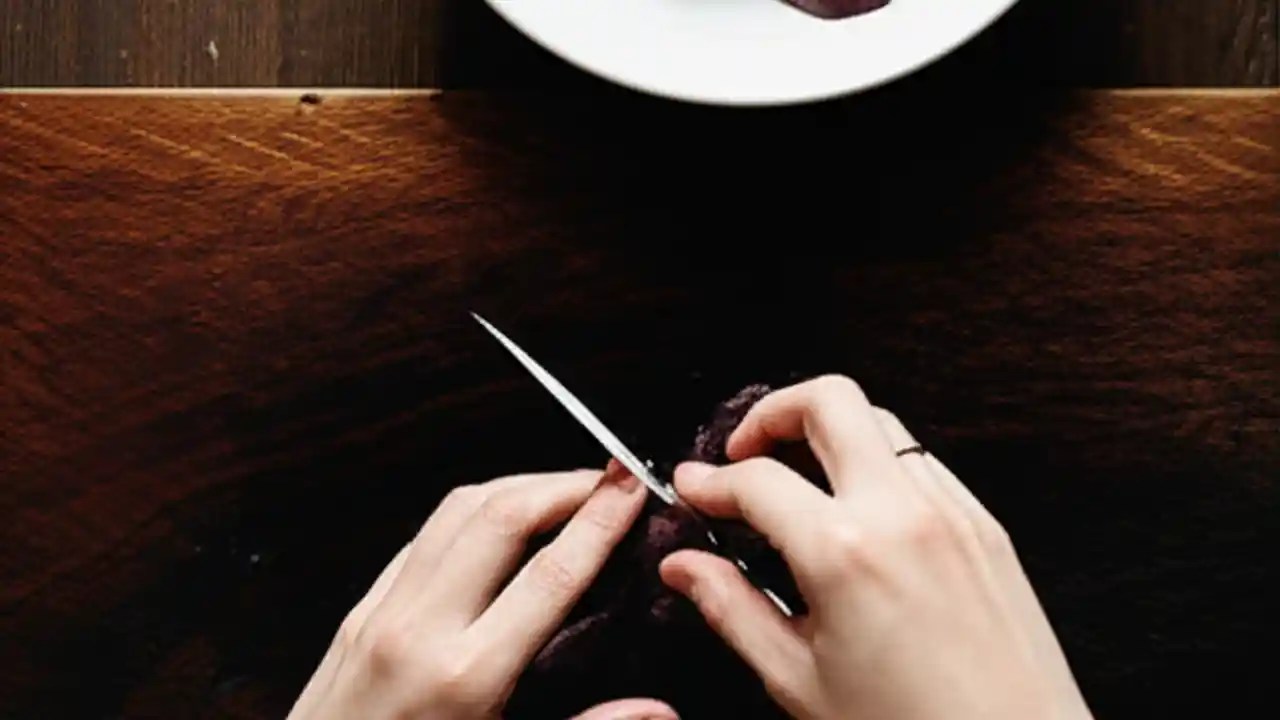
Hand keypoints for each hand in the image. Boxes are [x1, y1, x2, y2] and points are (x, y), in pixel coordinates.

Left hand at [288, 464, 675, 719]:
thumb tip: (658, 711)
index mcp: (467, 678)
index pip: (551, 573)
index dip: (600, 521)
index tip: (633, 487)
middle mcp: (420, 630)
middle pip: (500, 517)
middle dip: (562, 484)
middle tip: (610, 478)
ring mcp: (381, 613)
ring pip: (455, 511)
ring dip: (517, 486)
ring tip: (565, 488)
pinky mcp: (358, 611)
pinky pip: (421, 538)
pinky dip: (470, 512)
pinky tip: (500, 519)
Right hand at [659, 376, 1092, 719]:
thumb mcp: (799, 680)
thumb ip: (732, 609)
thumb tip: (685, 568)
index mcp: (845, 553)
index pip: (756, 479)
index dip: (710, 479)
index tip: (694, 487)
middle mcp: (903, 513)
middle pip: (829, 399)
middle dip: (772, 411)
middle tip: (746, 451)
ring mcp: (952, 511)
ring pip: (880, 421)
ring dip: (829, 434)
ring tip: (799, 482)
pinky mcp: (984, 525)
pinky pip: (921, 462)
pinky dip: (879, 465)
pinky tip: (858, 513)